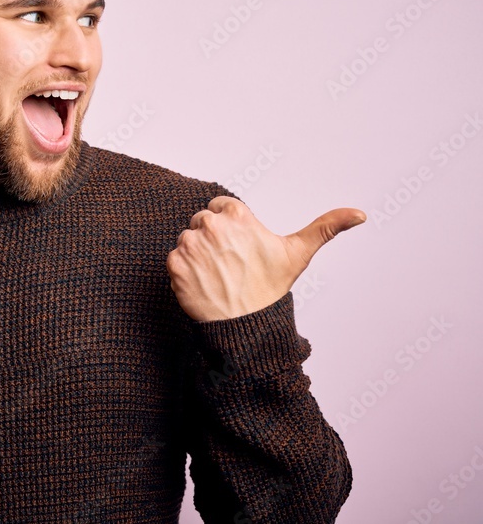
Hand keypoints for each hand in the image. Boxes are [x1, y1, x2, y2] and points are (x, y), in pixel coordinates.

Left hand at [166, 197, 364, 320]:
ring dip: (196, 255)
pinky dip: (184, 272)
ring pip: (186, 240)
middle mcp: (212, 225)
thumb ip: (326, 226)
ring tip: (218, 275)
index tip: (238, 246)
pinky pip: (173, 259)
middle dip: (211, 240)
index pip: (219, 207)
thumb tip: (360, 213)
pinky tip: (203, 284)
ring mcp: (191, 245)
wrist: (246, 327)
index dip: (228, 226)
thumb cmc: (271, 288)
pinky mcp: (175, 265)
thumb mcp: (299, 253)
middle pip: (200, 222)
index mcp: (237, 214)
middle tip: (229, 264)